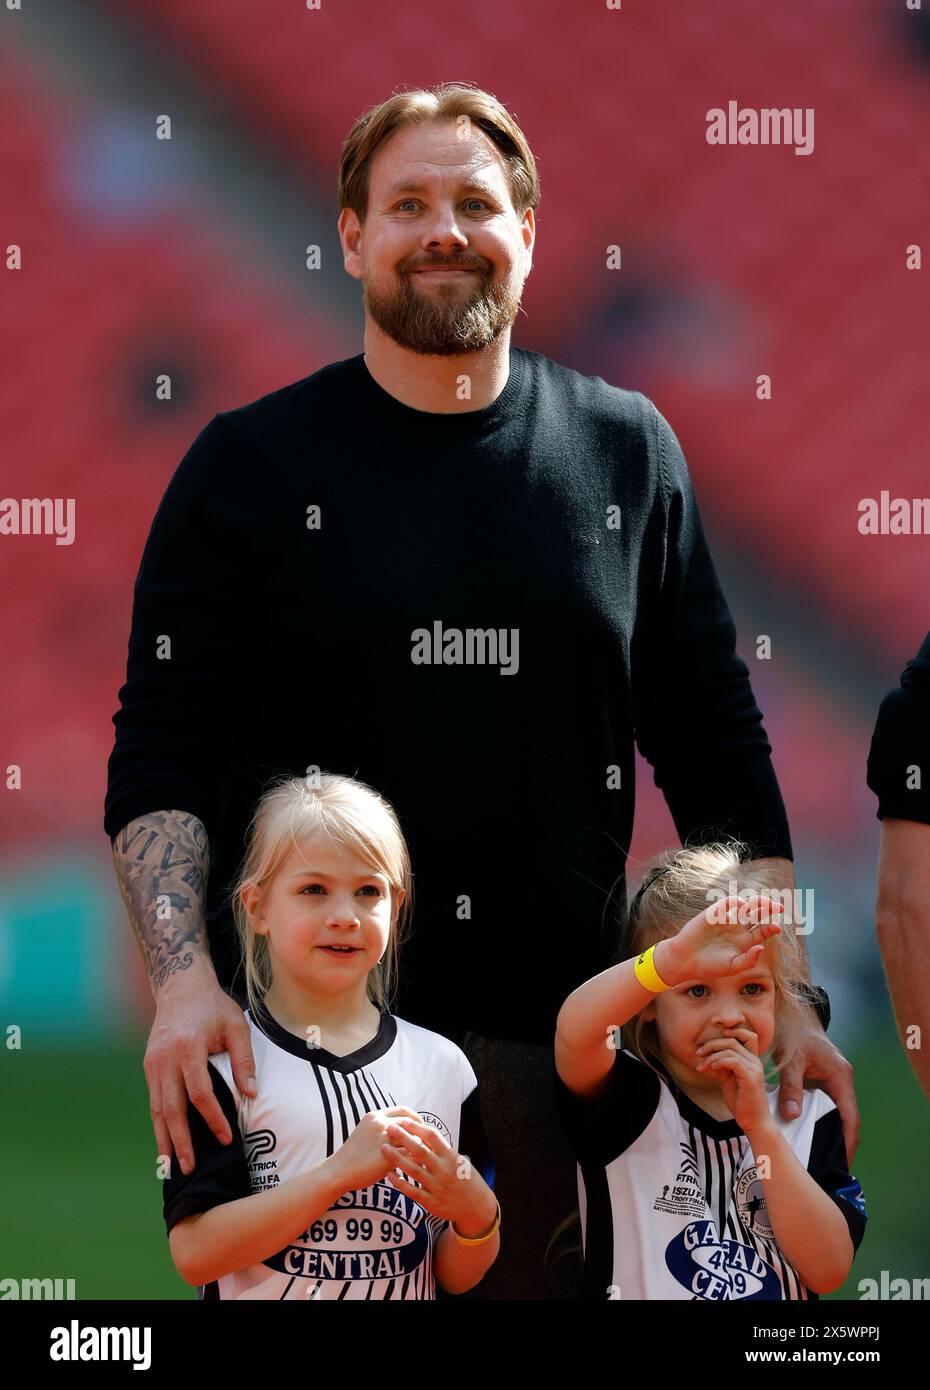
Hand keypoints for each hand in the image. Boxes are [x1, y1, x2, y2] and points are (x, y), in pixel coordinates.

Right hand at [144, 963, 257, 1175]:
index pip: (200, 1093)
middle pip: (172, 1109)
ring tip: (171, 1166)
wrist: (180, 986)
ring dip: (164, 1139)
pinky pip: (154, 1100)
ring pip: (157, 1109)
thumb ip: (243, 1061)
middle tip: (190, 1168)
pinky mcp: (149, 1066)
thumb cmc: (212, 1006)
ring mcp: (153, 1064)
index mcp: (188, 1048)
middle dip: (180, 1141)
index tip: (225, 1138)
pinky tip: (165, 1141)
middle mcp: (165, 1059)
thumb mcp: (236, 1026)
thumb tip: (252, 1095)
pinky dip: (159, 1123)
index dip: (212, 1119)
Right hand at [326, 1107, 425, 1193]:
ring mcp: (383, 1139)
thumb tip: (400, 1128)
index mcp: (375, 1116)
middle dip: (421, 1131)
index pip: (402, 1110)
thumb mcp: (365, 1131)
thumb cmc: (353, 1154)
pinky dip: (415, 1161)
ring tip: (426, 1155)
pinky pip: (408, 1156)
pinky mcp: (387, 1156)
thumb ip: (381, 1127)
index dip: (414, 1117)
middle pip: (410, 1123)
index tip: (420, 1125)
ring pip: (412, 1139)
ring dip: (420, 1147)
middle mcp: (380, 1124)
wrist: (338, 1171)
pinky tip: (419, 1166)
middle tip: (428, 1141)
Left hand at [381, 1118, 496, 1233]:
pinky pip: (412, 1191)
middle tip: (389, 1128)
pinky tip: (389, 1175)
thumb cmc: (467, 1180)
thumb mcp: (459, 1161)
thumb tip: (424, 1135)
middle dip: (403, 1138)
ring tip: (383, 1148)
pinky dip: (399, 1183)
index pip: (432, 1137)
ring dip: (396, 1158)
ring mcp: (437, 1187)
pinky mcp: (431, 1202)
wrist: (477, 1207)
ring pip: (413, 1170)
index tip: (404, 1120)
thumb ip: (442, 1150)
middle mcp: (444, 1170)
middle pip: (420, 1150)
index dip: (417, 1127)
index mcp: (452, 1157)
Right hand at [661, 894, 784, 985]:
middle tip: (780, 907)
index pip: (762, 931)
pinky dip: (736, 902)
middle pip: (757, 914)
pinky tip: (743, 905)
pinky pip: (727, 903)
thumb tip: (762, 948)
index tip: (778, 927)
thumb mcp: (732, 967)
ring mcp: (726, 919)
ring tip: (766, 902)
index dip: (771, 928)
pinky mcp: (714, 913)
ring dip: (757, 902)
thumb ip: (748, 960)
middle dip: (769, 909)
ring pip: (745, 906)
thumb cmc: (709, 966)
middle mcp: (737, 928)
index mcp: (744, 942)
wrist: (685, 960)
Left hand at [695, 1026, 768, 1131]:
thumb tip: (708, 1054)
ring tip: (702, 1066)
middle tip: (698, 1052)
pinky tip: (711, 1067)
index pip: (746, 1034)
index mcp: (751, 1059)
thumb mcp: (728, 1078)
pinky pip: (734, 1061)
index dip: (730, 1030)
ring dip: (712, 1055)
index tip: (711, 1039)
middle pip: (733, 1039)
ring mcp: (754, 1068)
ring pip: (731, 1049)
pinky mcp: (751, 1078)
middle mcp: (755, 1061)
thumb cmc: (741, 1101)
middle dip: (712, 1043)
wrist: (753, 1122)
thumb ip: (722, 1064)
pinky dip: (719, 1061)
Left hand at [777, 1019, 859, 1164]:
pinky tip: (809, 1136)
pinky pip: (826, 1107)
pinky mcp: (824, 1084)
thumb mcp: (791, 1061)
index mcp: (841, 1077)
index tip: (843, 1159)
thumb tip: (792, 1116)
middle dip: (842, 1142)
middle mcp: (842, 1082)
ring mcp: (834, 1083)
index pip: (850, 1115)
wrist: (794, 1018)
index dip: (847, 1139)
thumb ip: (791, 1087)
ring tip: (821, 1158)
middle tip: (831, 1166)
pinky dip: (820, 1122)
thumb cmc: (795, 1035)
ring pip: (837, 1114)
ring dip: (831, 1134)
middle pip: (847, 1118)